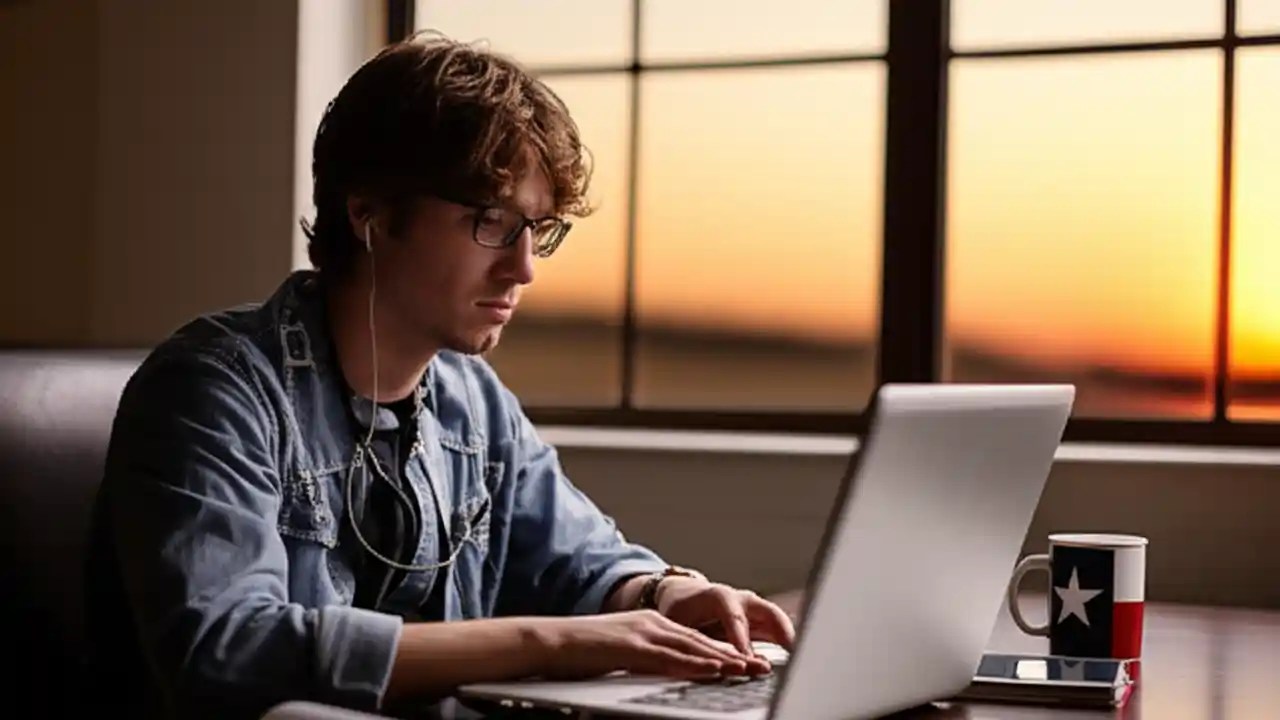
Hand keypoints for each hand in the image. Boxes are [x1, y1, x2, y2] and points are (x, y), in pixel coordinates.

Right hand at [530, 610, 761, 680]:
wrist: (550, 641)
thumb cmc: (580, 653)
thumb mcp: (621, 653)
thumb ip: (645, 659)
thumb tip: (665, 673)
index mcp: (650, 624)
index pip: (695, 639)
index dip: (724, 651)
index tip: (748, 662)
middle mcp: (652, 624)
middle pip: (701, 640)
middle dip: (734, 655)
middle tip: (761, 668)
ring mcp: (643, 632)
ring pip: (692, 647)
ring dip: (724, 660)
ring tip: (749, 671)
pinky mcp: (633, 646)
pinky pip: (670, 657)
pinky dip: (695, 663)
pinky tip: (714, 670)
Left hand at [656, 579, 796, 659]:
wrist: (685, 595)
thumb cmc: (680, 609)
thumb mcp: (678, 623)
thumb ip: (690, 639)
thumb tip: (695, 659)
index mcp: (718, 597)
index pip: (734, 617)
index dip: (741, 638)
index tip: (747, 657)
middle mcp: (741, 599)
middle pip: (767, 612)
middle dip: (781, 632)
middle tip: (793, 652)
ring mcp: (754, 608)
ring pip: (779, 621)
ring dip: (790, 639)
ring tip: (801, 659)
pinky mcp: (760, 620)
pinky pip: (779, 631)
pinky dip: (787, 644)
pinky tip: (796, 659)